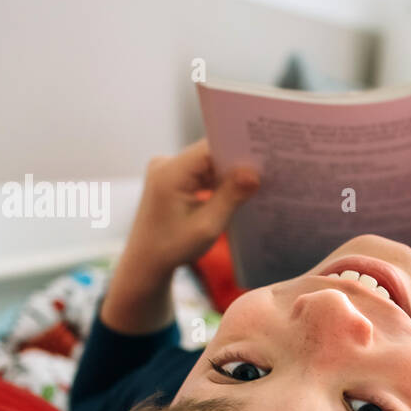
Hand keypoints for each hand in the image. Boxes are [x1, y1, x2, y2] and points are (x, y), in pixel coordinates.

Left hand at [127, 138, 258, 276]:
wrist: (145, 261)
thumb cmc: (173, 247)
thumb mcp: (208, 225)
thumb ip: (231, 196)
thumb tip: (254, 173)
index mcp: (170, 172)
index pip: (210, 148)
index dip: (237, 150)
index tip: (263, 158)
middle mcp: (165, 164)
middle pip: (209, 154)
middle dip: (235, 163)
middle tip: (265, 172)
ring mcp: (166, 170)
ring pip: (206, 163)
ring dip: (227, 174)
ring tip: (253, 185)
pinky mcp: (170, 178)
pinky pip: (199, 172)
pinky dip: (216, 181)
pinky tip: (235, 192)